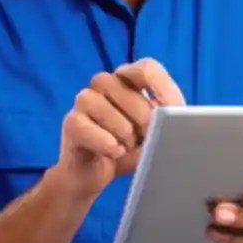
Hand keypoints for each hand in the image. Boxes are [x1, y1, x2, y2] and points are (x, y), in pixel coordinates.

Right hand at [52, 58, 184, 198]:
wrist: (96, 175)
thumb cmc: (130, 149)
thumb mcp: (156, 134)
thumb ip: (166, 121)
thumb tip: (170, 118)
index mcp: (129, 79)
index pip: (147, 67)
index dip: (161, 87)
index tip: (170, 109)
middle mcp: (105, 82)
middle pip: (128, 90)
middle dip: (144, 119)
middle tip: (149, 139)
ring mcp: (85, 100)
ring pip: (105, 108)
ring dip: (123, 133)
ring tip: (127, 147)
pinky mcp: (71, 122)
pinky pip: (87, 127)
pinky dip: (105, 143)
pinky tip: (114, 152)